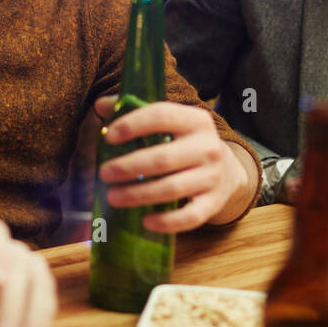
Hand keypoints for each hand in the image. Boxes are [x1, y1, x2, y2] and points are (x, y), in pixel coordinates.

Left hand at [93, 95, 253, 231]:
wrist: (227, 171)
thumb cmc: (185, 143)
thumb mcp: (170, 122)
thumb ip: (135, 110)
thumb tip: (100, 105)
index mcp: (195, 120)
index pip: (162, 115)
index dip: (132, 125)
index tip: (108, 137)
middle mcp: (208, 147)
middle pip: (163, 158)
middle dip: (128, 167)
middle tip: (104, 173)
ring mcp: (213, 177)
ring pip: (171, 189)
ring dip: (137, 195)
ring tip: (112, 197)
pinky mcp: (214, 203)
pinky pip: (189, 217)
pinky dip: (166, 222)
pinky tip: (145, 221)